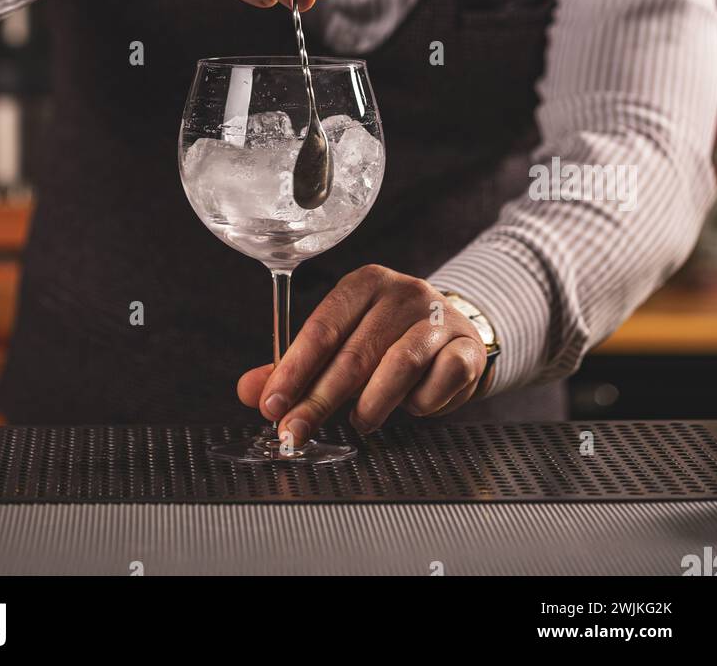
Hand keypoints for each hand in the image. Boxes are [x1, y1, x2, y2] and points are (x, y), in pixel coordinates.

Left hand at [237, 266, 489, 440]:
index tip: (273, 405)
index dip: (294, 369)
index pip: (322, 326)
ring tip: (359, 423)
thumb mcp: (342, 344)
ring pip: (399, 364)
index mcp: (365, 283)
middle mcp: (403, 292)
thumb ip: (296, 367)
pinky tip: (411, 406)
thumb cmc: (389, 340)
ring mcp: (439, 316)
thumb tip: (250, 390)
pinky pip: (440, 380)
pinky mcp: (466, 347)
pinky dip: (421, 403)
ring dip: (372, 403)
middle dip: (320, 399)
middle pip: (355, 351)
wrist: (454, 336)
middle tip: (297, 431)